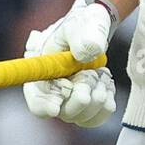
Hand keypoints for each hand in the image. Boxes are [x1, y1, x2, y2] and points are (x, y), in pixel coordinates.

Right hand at [23, 0, 116, 127]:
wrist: (94, 31)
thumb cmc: (79, 27)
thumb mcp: (77, 26)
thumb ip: (80, 38)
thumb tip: (85, 54)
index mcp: (41, 77)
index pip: (37, 103)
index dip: (45, 107)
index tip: (57, 105)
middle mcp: (54, 95)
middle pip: (64, 113)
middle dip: (81, 96)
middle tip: (90, 74)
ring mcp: (71, 103)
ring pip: (83, 118)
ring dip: (97, 97)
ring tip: (101, 73)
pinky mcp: (89, 107)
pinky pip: (98, 116)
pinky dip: (106, 102)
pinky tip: (106, 82)